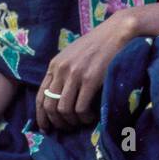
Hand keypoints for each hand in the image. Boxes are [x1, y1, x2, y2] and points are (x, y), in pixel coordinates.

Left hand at [36, 10, 137, 131]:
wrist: (118, 31)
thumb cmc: (99, 43)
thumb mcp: (74, 54)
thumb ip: (65, 71)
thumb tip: (61, 94)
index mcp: (55, 65)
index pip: (40, 96)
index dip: (41, 116)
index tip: (46, 128)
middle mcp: (61, 70)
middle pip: (49, 106)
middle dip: (56, 122)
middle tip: (67, 128)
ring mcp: (75, 74)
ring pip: (64, 110)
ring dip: (71, 122)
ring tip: (81, 122)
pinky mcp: (91, 79)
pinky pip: (80, 108)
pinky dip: (84, 117)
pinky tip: (91, 116)